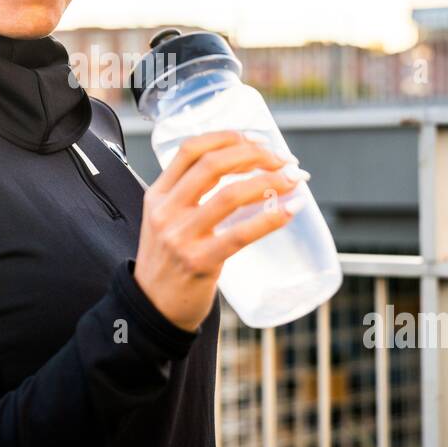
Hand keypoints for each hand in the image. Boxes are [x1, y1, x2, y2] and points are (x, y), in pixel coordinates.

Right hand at [133, 130, 308, 332]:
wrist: (153, 310)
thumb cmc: (169, 263)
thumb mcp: (166, 221)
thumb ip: (192, 196)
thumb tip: (245, 169)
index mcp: (157, 195)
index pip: (190, 149)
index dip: (227, 136)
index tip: (257, 139)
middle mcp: (166, 211)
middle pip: (213, 164)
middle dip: (255, 155)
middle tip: (283, 160)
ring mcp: (181, 237)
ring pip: (231, 194)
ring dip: (270, 181)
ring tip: (294, 179)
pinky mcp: (200, 262)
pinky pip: (241, 233)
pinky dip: (271, 217)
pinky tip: (291, 209)